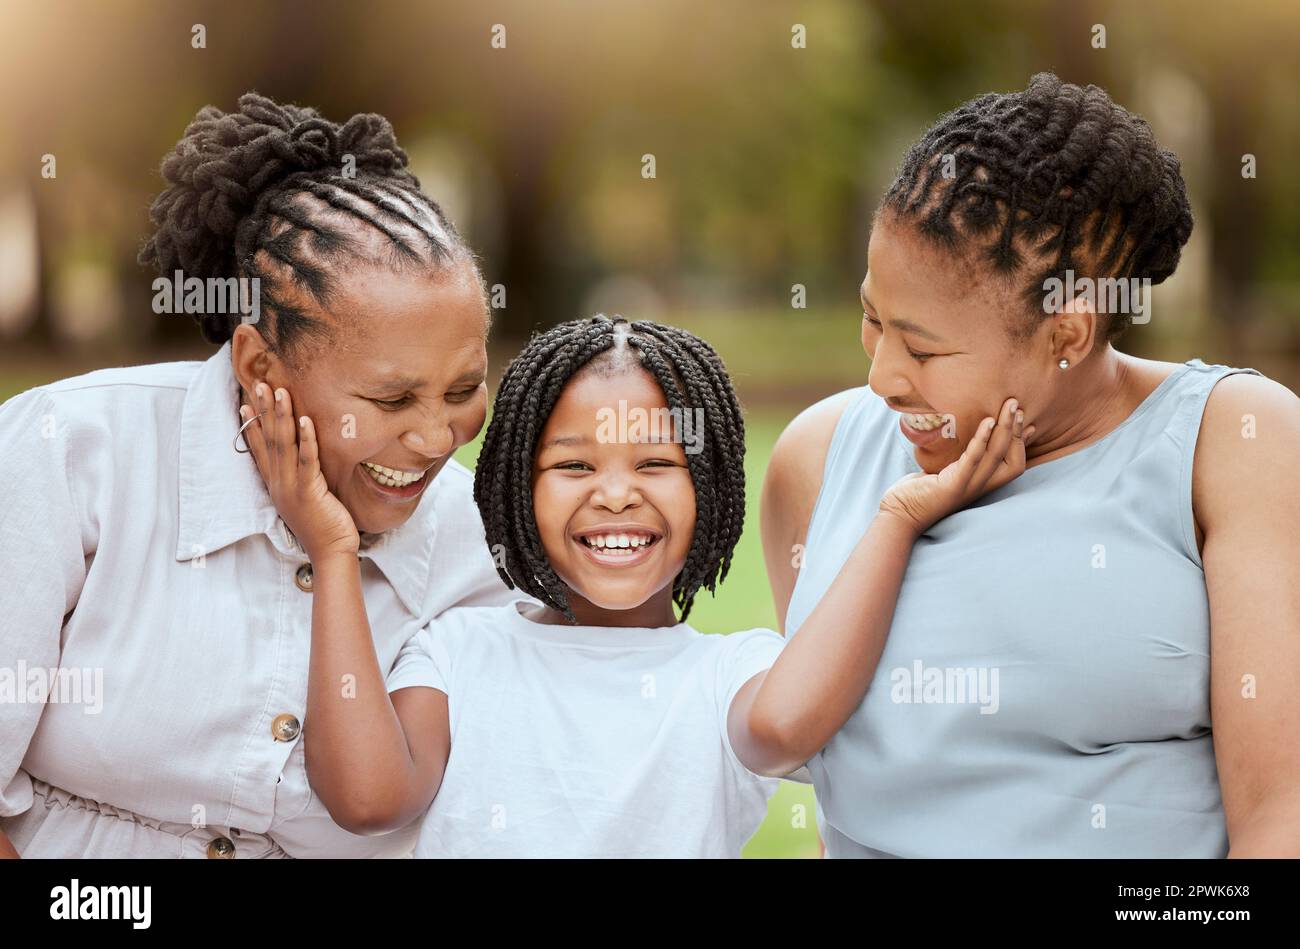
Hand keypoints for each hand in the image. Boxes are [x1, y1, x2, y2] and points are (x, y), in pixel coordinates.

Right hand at [241, 382, 359, 559]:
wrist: (332, 553)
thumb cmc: (325, 527)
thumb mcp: (308, 499)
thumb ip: (303, 479)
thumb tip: (305, 462)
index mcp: (277, 486)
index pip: (260, 451)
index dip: (252, 427)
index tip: (246, 404)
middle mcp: (280, 485)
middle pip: (269, 441)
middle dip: (264, 411)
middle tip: (260, 384)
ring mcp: (292, 488)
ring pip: (284, 446)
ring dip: (281, 417)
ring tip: (281, 392)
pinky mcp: (309, 492)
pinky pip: (307, 460)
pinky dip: (306, 439)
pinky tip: (306, 419)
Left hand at [879, 397, 1034, 534]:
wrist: (900, 514)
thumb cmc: (921, 491)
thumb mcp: (948, 471)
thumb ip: (962, 459)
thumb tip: (967, 436)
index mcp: (982, 484)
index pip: (1015, 463)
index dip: (1022, 441)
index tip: (1025, 419)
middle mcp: (981, 487)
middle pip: (1011, 457)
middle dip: (1015, 428)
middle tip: (1015, 403)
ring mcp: (969, 487)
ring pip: (996, 455)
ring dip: (1005, 428)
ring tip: (1009, 406)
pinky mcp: (953, 486)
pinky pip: (973, 460)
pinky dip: (982, 440)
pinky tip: (987, 422)